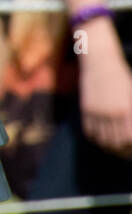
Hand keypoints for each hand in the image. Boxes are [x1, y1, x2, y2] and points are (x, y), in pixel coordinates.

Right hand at [78, 29, 131, 158]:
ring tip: (114, 147)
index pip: (128, 139)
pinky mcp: (85, 108)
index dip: (131, 147)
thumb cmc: (123, 76)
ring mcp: (96, 110)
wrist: (100, 61)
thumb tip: (130, 128)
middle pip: (115, 142)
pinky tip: (102, 138)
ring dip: (108, 146)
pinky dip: (96, 138)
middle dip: (121, 150)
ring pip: (101, 139)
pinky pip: (89, 130)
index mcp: (126, 109)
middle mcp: (110, 112)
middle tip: (126, 151)